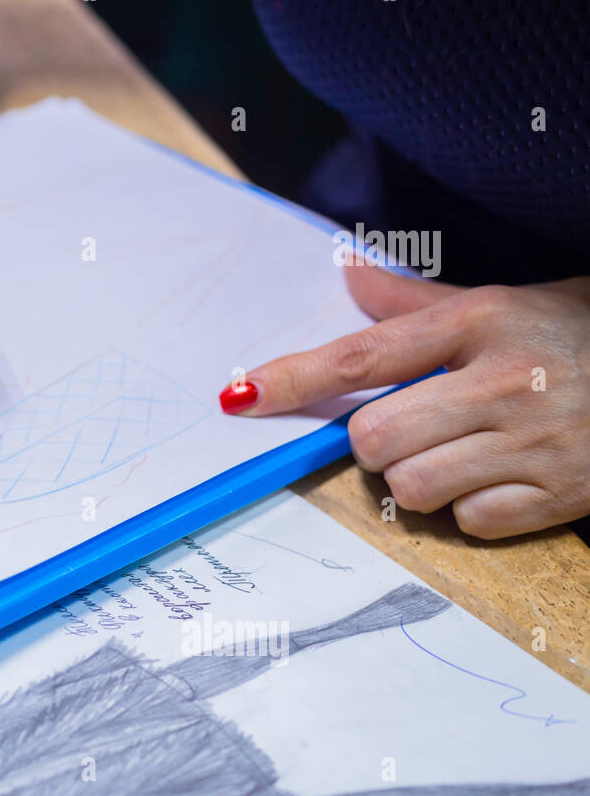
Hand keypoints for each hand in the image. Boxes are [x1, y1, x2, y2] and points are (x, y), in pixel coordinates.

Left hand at [219, 260, 589, 537]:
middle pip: (374, 437)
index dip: (294, 378)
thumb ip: (419, 303)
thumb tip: (348, 274)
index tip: (240, 396)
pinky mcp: (561, 496)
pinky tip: (499, 477)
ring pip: (412, 487)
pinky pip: (466, 522)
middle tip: (412, 425)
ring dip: (418, 479)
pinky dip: (467, 509)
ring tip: (460, 451)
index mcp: (482, 322)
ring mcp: (536, 442)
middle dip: (375, 441)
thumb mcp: (506, 301)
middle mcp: (505, 380)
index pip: (364, 355)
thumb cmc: (579, 333)